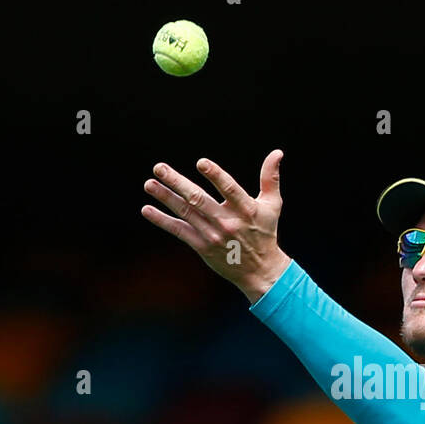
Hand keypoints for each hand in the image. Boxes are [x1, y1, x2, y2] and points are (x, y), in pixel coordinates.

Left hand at [141, 149, 290, 302]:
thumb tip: (277, 153)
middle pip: (199, 199)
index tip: (201, 163)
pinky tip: (147, 210)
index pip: (230, 189)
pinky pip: (179, 231)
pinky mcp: (202, 247)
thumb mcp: (272, 206)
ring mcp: (213, 235)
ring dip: (165, 198)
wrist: (260, 270)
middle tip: (159, 167)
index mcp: (246, 209)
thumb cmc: (265, 233)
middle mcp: (227, 222)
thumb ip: (270, 179)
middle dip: (177, 182)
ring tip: (149, 184)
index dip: (216, 176)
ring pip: (185, 213)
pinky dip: (163, 221)